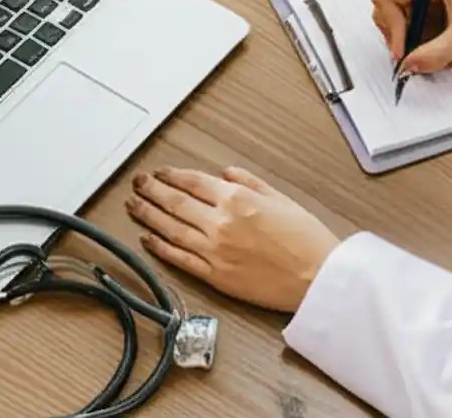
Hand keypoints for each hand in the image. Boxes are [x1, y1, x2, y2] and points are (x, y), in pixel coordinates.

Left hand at [125, 167, 340, 312]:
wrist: (318, 277)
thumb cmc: (307, 239)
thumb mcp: (281, 198)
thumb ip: (250, 182)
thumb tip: (226, 172)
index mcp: (238, 199)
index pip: (194, 182)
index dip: (172, 175)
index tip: (159, 173)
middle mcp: (221, 222)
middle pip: (175, 202)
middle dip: (152, 190)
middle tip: (137, 183)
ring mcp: (214, 250)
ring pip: (171, 229)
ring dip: (148, 215)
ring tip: (133, 205)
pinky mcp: (214, 276)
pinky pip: (180, 259)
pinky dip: (160, 248)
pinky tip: (147, 238)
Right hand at [371, 0, 451, 73]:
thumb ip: (432, 53)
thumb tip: (407, 66)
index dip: (391, 29)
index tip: (402, 52)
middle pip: (392, 11)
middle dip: (404, 39)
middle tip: (415, 60)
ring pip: (407, 22)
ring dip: (420, 45)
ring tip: (442, 59)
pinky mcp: (440, 1)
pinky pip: (423, 25)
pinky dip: (430, 43)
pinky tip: (449, 53)